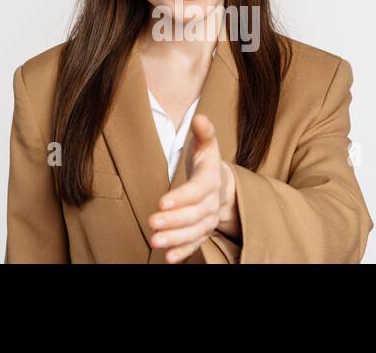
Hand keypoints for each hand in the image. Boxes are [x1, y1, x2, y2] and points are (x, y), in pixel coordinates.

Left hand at [149, 114, 239, 262]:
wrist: (223, 186)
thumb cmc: (207, 162)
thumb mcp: (207, 145)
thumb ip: (203, 132)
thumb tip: (200, 117)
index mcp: (212, 180)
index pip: (198, 190)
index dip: (182, 197)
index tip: (161, 202)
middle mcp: (212, 203)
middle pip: (196, 214)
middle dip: (175, 221)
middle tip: (152, 223)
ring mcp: (209, 219)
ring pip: (195, 232)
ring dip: (176, 239)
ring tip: (155, 242)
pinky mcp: (203, 232)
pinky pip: (196, 244)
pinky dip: (183, 252)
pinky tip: (169, 258)